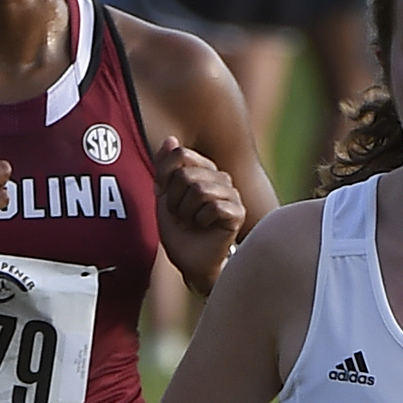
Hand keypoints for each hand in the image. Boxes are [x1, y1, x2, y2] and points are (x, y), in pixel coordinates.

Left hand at [155, 136, 246, 288]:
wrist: (192, 263)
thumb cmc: (180, 232)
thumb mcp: (164, 196)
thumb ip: (166, 167)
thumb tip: (171, 138)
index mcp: (204, 170)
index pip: (181, 154)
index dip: (164, 177)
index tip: (163, 196)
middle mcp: (221, 178)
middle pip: (186, 174)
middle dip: (174, 200)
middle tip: (180, 216)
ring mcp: (232, 193)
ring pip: (199, 190)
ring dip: (186, 212)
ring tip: (191, 222)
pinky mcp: (238, 212)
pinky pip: (213, 207)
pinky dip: (201, 222)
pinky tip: (205, 228)